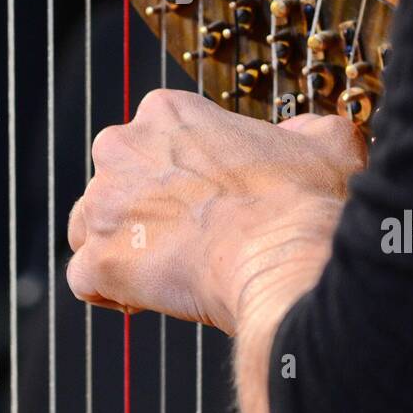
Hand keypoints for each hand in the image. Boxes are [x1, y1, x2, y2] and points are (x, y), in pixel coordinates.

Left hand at [66, 89, 366, 335]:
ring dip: (121, 248)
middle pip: (116, 181)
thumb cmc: (304, 202)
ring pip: (92, 227)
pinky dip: (111, 292)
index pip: (154, 142)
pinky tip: (146, 300)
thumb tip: (303, 136)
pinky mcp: (99, 261)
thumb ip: (304, 131)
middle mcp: (122, 147)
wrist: (286, 259)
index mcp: (168, 112)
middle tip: (189, 239)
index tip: (208, 202)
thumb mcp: (325, 142)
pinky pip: (87, 279)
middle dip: (143, 210)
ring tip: (166, 271)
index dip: (180, 177)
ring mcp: (104, 204)